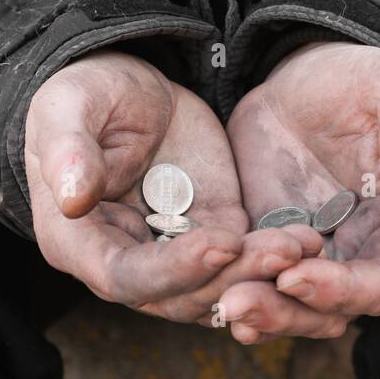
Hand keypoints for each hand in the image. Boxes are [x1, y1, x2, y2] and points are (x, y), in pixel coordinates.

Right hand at [24, 49, 339, 333]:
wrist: (127, 84)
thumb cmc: (84, 95)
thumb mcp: (68, 107)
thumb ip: (68, 150)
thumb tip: (71, 197)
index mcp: (79, 243)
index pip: (127, 278)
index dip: (174, 269)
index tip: (220, 242)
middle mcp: (126, 261)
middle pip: (181, 295)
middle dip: (234, 277)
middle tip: (284, 251)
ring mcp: (173, 252)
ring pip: (219, 286)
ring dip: (262, 272)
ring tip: (306, 244)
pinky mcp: (213, 231)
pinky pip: (244, 259)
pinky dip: (274, 256)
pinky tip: (311, 240)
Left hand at [223, 41, 379, 339]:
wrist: (301, 84)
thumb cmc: (358, 80)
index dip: (343, 289)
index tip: (295, 273)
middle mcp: (361, 252)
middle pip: (333, 311)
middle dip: (289, 313)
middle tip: (239, 302)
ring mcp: (315, 256)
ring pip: (294, 309)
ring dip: (262, 314)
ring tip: (222, 305)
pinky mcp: (272, 247)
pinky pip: (259, 284)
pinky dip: (236, 295)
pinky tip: (207, 299)